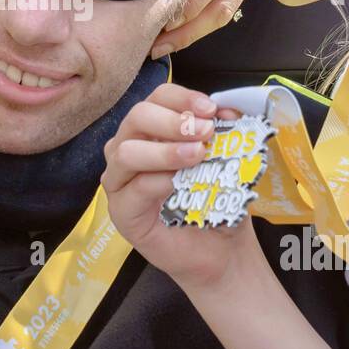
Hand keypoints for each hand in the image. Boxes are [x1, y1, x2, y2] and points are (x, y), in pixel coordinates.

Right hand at [101, 83, 267, 293]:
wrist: (223, 251)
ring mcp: (120, 182)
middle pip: (135, 117)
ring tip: (197, 155)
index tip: (212, 109)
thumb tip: (228, 111)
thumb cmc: (217, 201)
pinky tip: (178, 183)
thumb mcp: (225, 159)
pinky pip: (131, 189)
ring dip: (164, 149)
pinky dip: (156, 181)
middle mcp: (129, 150)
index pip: (156, 99)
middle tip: (205, 133)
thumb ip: (223, 133)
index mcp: (151, 132)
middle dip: (173, 121)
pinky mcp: (121, 213)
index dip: (182, 98)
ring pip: (125, 152)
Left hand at [152, 0, 265, 58]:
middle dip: (187, 28)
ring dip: (190, 35)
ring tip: (161, 48)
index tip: (167, 16)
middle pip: (217, 6)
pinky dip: (198, 28)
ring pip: (221, 15)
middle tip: (158, 42)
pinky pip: (223, 13)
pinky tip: (176, 39)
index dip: (193, 0)